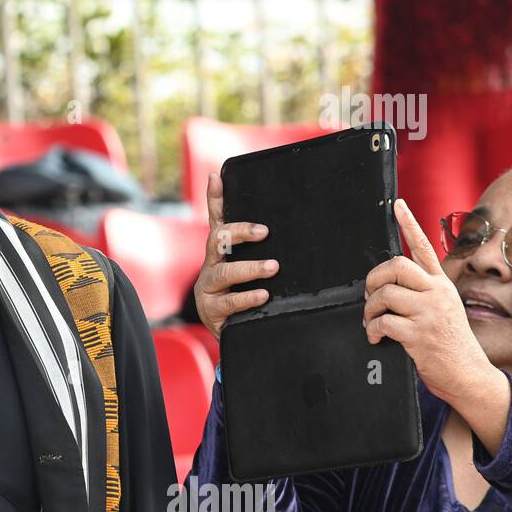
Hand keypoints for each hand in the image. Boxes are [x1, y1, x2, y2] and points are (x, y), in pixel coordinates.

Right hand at [194, 172, 277, 339]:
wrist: (236, 334)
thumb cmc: (248, 297)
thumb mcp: (254, 271)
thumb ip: (265, 252)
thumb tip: (302, 228)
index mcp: (221, 253)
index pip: (216, 221)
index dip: (214, 198)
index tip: (217, 177)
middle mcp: (211, 266)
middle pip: (217, 240)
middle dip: (239, 232)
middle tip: (264, 232)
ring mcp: (209, 288)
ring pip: (223, 272)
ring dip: (249, 268)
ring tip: (272, 267)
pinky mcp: (213, 311)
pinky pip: (229, 303)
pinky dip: (247, 298)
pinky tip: (263, 296)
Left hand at [363, 199, 499, 404]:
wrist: (467, 374)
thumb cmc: (447, 343)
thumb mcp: (441, 310)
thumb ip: (420, 293)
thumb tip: (386, 284)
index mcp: (441, 284)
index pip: (425, 247)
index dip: (409, 223)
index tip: (397, 204)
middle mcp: (437, 293)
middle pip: (396, 266)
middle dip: (373, 280)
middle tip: (369, 297)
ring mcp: (430, 313)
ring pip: (385, 295)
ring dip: (369, 310)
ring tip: (372, 322)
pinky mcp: (420, 334)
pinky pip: (383, 322)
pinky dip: (372, 330)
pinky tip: (377, 338)